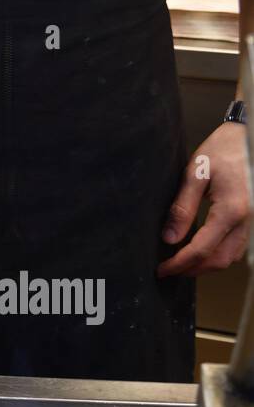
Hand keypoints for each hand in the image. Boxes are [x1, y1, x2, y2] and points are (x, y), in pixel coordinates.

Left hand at [158, 121, 250, 276]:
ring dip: (206, 265)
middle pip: (219, 260)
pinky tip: (198, 248)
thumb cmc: (222, 150)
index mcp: (231, 209)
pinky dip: (217, 254)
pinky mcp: (251, 218)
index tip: (161, 270)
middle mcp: (246, 219)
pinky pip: (236, 246)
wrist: (247, 137)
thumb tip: (169, 238)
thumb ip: (182, 208)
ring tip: (180, 261)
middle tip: (168, 269)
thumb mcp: (195, 175)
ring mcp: (252, 220)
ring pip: (230, 257)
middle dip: (192, 270)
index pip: (201, 250)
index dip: (179, 264)